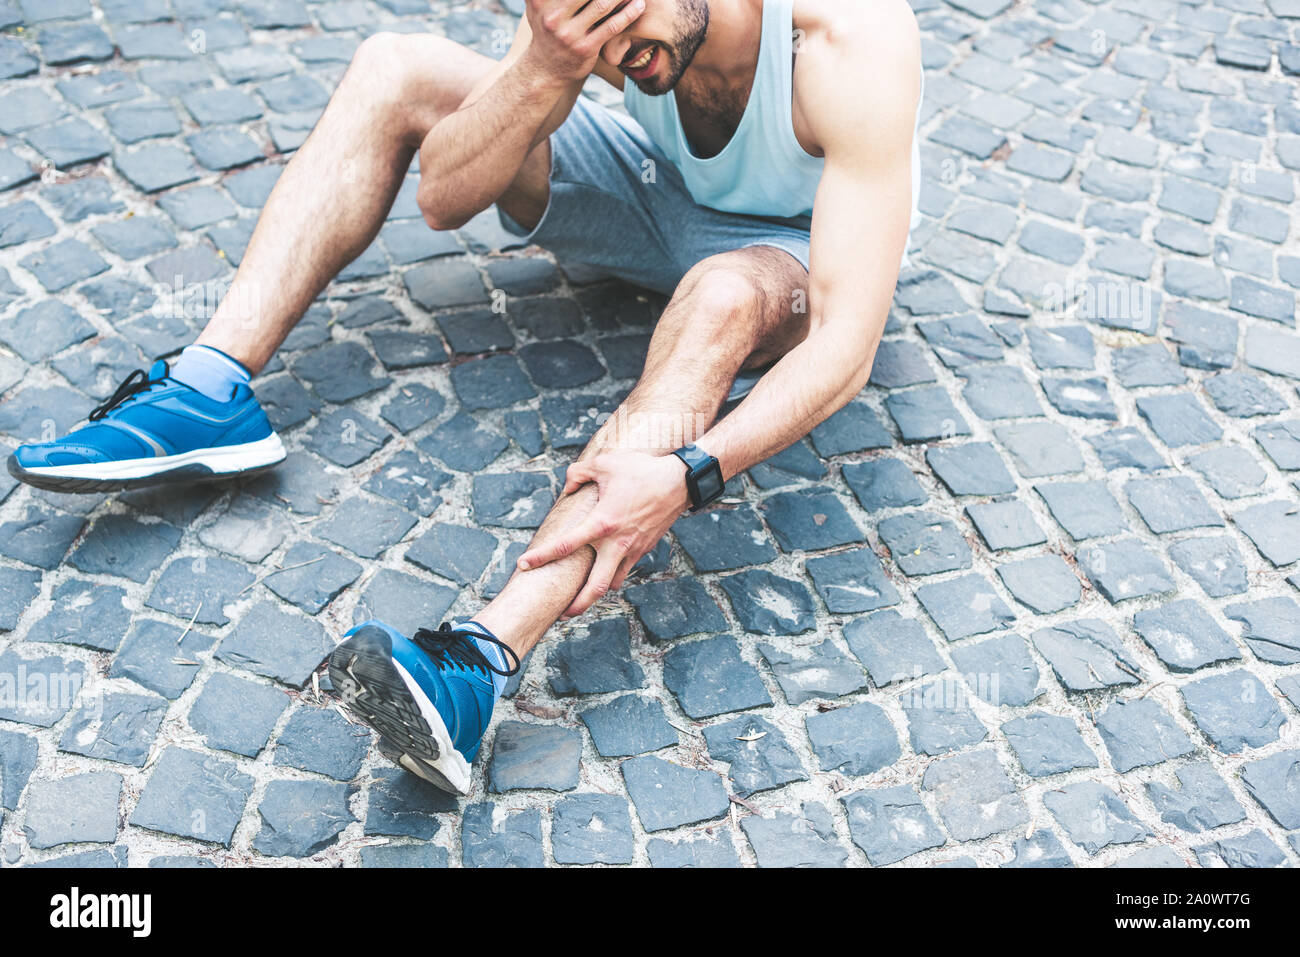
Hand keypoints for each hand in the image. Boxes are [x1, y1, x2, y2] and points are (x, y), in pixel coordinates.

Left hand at [518, 450, 689, 617]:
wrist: (680, 482)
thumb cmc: (642, 470)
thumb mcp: (604, 463)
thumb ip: (577, 473)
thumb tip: (567, 487)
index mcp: (602, 523)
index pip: (565, 545)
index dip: (541, 556)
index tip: (523, 564)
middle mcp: (616, 543)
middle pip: (593, 588)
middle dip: (576, 606)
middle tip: (562, 614)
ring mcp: (632, 550)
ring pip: (611, 583)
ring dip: (596, 592)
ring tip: (582, 595)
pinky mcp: (644, 549)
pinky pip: (625, 569)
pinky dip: (613, 575)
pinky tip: (604, 570)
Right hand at [523, 0, 644, 80]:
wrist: (546, 69)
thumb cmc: (547, 26)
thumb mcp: (538, 4)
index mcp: (540, 0)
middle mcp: (552, 16)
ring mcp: (568, 34)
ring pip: (603, 4)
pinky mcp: (585, 48)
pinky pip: (612, 27)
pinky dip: (628, 13)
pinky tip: (639, 4)